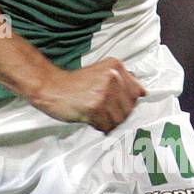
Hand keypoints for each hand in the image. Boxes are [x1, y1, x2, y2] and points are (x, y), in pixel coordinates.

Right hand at [30, 58, 144, 131]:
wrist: (50, 87)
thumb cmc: (75, 83)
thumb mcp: (101, 73)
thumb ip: (122, 80)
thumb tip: (142, 93)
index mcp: (116, 67)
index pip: (137, 92)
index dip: (127, 103)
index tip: (117, 105)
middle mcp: (113, 77)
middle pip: (129, 108)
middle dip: (117, 113)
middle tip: (101, 110)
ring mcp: (104, 92)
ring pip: (119, 119)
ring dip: (107, 121)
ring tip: (95, 113)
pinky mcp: (95, 107)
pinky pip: (107, 126)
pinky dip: (99, 126)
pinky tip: (90, 117)